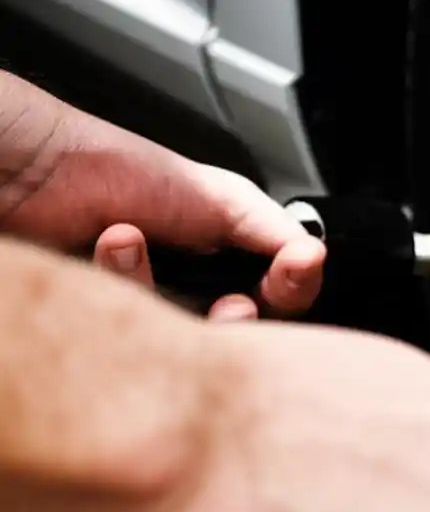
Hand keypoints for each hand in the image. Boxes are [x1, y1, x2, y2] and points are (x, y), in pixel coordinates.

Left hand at [0, 71, 324, 316]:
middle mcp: (186, 294)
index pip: (278, 300)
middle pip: (240, 335)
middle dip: (241, 317)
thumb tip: (317, 254)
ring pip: (188, 343)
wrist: (30, 168)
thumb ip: (274, 227)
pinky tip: (113, 245)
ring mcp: (144, 316)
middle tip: (233, 301)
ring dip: (167, 290)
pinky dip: (125, 282)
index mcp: (222, 262)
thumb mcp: (218, 194)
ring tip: (138, 240)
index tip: (294, 270)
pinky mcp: (104, 331)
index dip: (291, 292)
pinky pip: (133, 337)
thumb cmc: (110, 167)